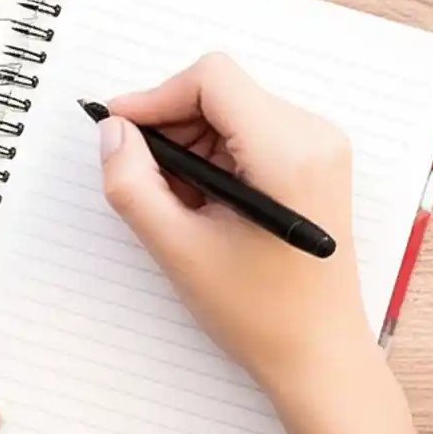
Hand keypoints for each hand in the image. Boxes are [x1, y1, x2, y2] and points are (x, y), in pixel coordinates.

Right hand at [95, 53, 375, 390]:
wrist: (319, 354)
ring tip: (178, 204)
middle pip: (219, 92)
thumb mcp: (177, 248)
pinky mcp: (313, 162)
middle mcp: (314, 136)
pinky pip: (247, 132)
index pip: (210, 79)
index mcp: (288, 151)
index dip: (155, 99)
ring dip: (189, 147)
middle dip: (171, 128)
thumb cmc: (260, 312)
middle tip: (146, 182)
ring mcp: (319, 147)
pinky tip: (203, 205)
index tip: (120, 134)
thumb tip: (113, 133)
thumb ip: (132, 183)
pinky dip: (212, 157)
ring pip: (229, 111)